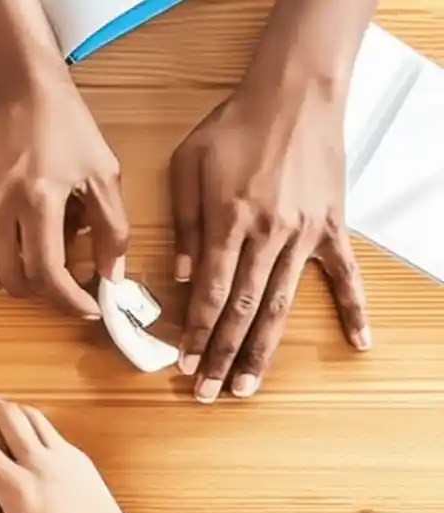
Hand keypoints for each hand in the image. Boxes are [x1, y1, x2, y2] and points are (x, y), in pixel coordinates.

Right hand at [0, 73, 128, 315]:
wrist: (16, 89)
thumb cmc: (65, 126)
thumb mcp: (103, 172)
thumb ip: (113, 228)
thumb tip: (112, 277)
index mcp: (40, 198)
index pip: (49, 273)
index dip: (69, 301)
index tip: (86, 309)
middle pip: (19, 280)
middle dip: (46, 290)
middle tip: (65, 279)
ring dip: (19, 280)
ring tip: (38, 259)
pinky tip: (13, 247)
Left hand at [170, 83, 370, 402]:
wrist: (293, 94)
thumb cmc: (233, 126)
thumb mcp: (187, 167)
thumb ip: (183, 225)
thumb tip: (180, 277)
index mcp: (227, 223)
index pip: (209, 293)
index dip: (195, 334)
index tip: (183, 366)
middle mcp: (267, 236)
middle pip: (242, 309)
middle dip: (222, 354)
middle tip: (209, 393)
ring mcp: (304, 235)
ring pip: (282, 304)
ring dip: (263, 349)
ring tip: (248, 385)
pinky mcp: (332, 227)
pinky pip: (346, 276)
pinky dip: (354, 309)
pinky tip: (358, 343)